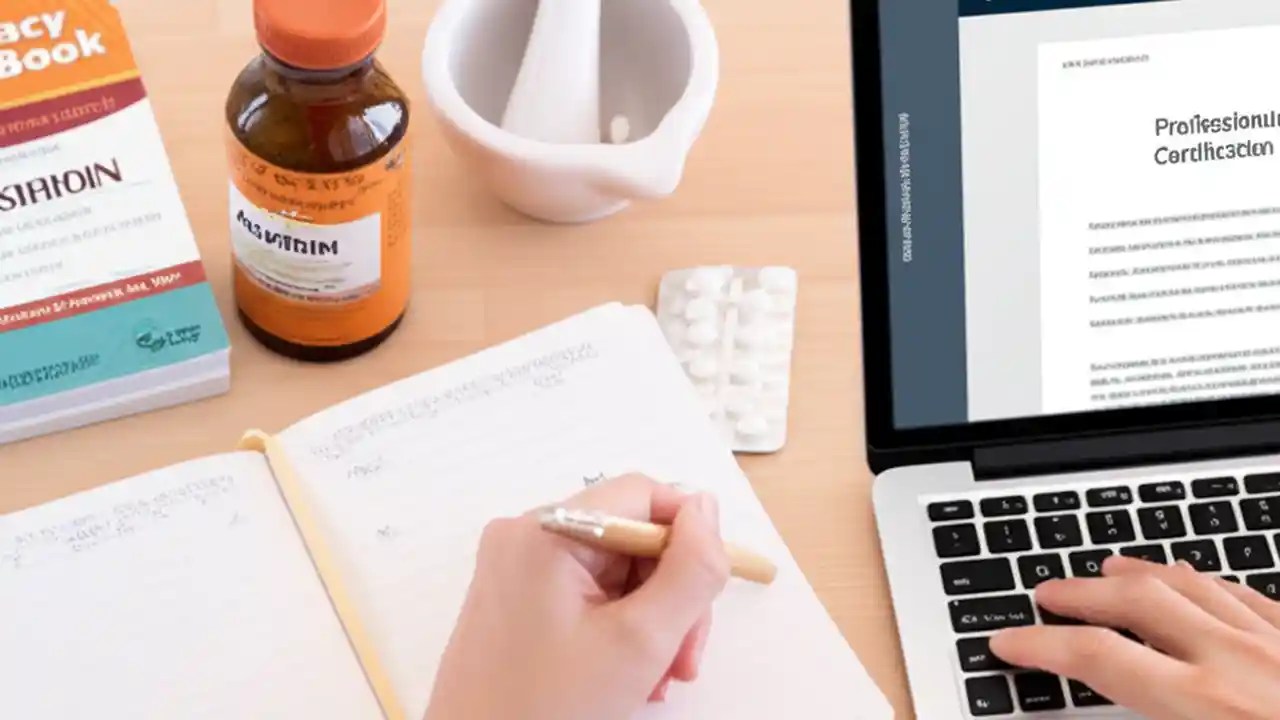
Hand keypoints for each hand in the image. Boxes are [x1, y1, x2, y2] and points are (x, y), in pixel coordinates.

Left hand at [424, 474, 730, 719]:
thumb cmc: (544, 711)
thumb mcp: (641, 640)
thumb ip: (689, 569)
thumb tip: (706, 509)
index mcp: (546, 532)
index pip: (642, 494)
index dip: (688, 536)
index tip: (708, 587)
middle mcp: (524, 538)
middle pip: (631, 537)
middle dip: (669, 595)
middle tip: (684, 656)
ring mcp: (516, 571)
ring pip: (615, 571)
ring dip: (650, 620)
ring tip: (656, 677)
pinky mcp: (515, 601)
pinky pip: (587, 595)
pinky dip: (618, 628)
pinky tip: (628, 675)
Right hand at [991, 555, 1279, 718]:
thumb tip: (1106, 708)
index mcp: (1206, 705)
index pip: (1097, 658)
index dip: (1042, 646)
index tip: (1009, 643)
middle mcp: (1240, 662)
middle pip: (1138, 601)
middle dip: (1081, 594)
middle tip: (1047, 595)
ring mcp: (1279, 644)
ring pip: (1196, 585)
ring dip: (1143, 575)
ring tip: (1112, 571)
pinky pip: (1251, 595)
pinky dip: (1210, 584)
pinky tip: (1198, 582)